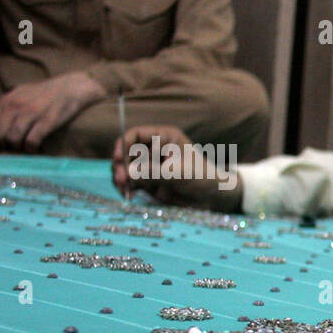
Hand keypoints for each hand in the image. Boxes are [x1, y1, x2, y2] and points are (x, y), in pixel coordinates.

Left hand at [0, 72, 107, 151]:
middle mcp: (15, 107)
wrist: (71, 87)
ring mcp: (31, 114)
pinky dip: (31, 148)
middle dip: (2, 145)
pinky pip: (32, 141)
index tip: (0, 143)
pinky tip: (35, 147)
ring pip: (12, 139)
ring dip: (17, 148)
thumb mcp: (17, 95)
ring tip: (24, 147)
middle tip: (12, 147)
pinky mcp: (47, 122)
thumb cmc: (44, 92)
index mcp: (6, 101)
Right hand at [112, 124, 243, 212]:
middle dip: (120, 166)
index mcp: (164, 137)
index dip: (123, 144)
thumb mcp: (179, 173)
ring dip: (120, 178)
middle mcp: (153, 149)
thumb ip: (154, 173)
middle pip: (126, 152)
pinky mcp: (148, 181)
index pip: (135, 134)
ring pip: (125, 168)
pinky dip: (126, 188)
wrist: (213, 197)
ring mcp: (149, 166)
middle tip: (121, 180)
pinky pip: (130, 182)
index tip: (118, 159)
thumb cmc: (203, 178)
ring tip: (124, 190)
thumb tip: (127, 174)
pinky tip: (128, 195)